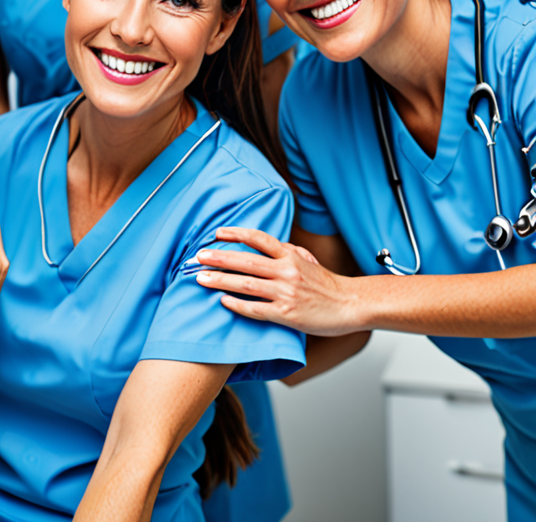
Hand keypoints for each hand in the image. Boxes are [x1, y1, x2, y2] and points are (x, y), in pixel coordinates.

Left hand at [191, 227, 361, 336]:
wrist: (351, 305)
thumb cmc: (327, 284)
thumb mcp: (306, 259)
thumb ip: (285, 251)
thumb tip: (263, 245)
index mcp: (290, 255)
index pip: (258, 239)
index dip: (236, 234)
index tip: (217, 233)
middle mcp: (287, 271)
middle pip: (246, 261)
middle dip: (219, 258)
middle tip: (198, 256)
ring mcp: (286, 293)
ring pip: (247, 284)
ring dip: (221, 281)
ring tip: (202, 278)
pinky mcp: (287, 315)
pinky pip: (256, 309)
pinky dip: (238, 305)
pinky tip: (223, 301)